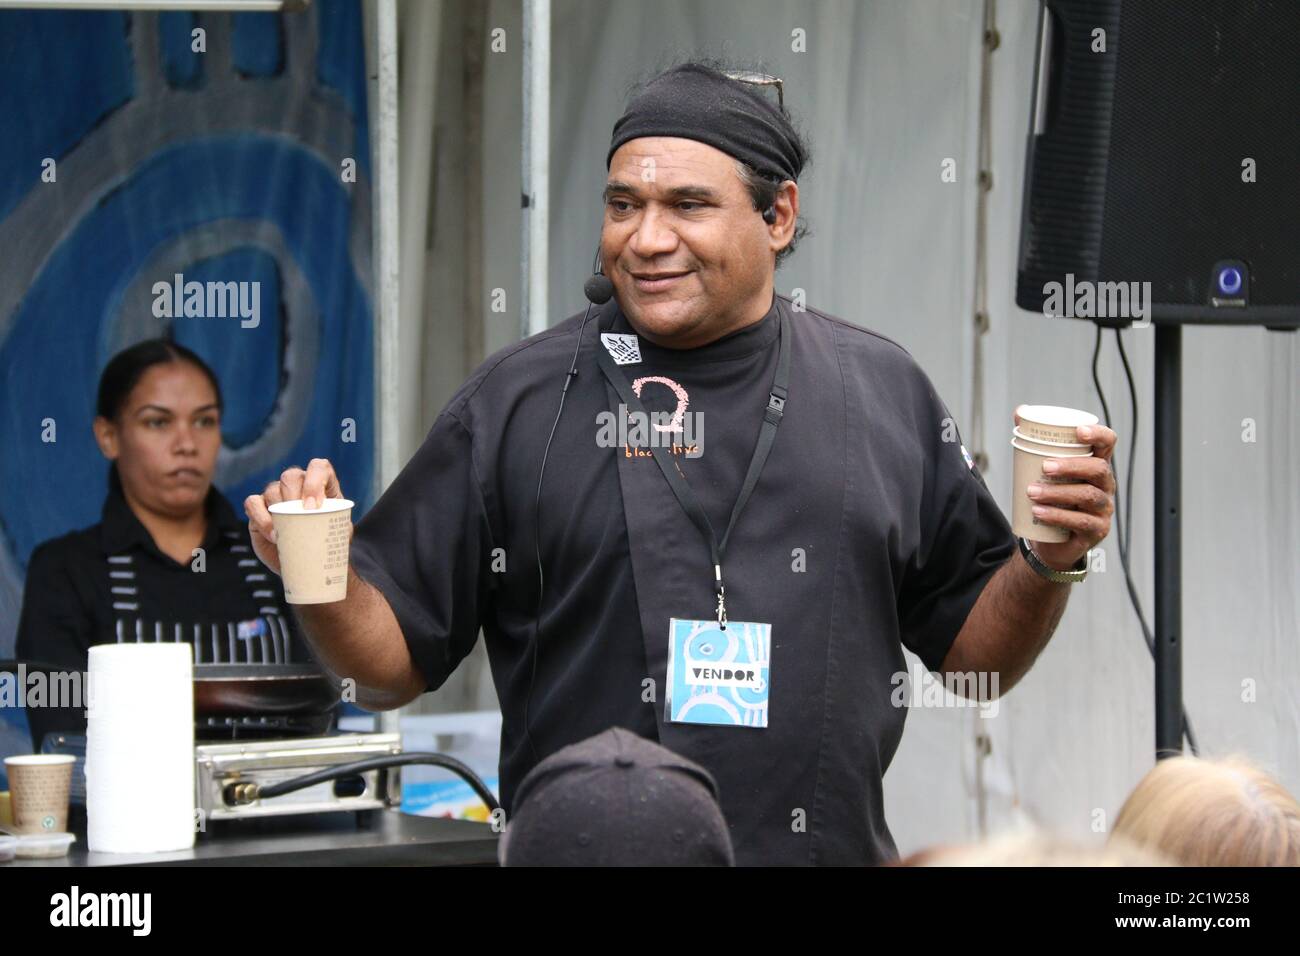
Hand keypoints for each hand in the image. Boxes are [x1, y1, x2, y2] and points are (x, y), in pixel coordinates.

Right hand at [243, 458, 346, 574]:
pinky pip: (252, 502)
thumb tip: (330, 526)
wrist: (305, 562)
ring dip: (277, 511)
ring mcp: (276, 495)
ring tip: (285, 534)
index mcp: (322, 485)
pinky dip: (261, 518)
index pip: (319, 467)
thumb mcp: (338, 535)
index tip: (314, 507)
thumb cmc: (324, 543)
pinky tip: (273, 534)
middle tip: (298, 518)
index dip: (315, 481)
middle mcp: (298, 485)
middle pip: (291, 476)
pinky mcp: (258, 508)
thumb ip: (338, 528)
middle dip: (293, 496)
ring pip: (272, 489)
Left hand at [1015, 406, 1116, 570]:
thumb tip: (1020, 413)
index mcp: (1095, 465)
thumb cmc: (1050, 499)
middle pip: (1098, 469)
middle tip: (1045, 466)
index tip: (1078, 431)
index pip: (1108, 443)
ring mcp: (1103, 509)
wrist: (1049, 541)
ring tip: (1032, 492)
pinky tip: (1039, 512)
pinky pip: (1080, 521)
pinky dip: (1057, 515)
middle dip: (1072, 465)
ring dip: (1058, 492)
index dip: (1098, 434)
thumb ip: (1033, 441)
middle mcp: (1105, 485)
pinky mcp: (1096, 531)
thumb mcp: (1043, 471)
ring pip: (1088, 496)